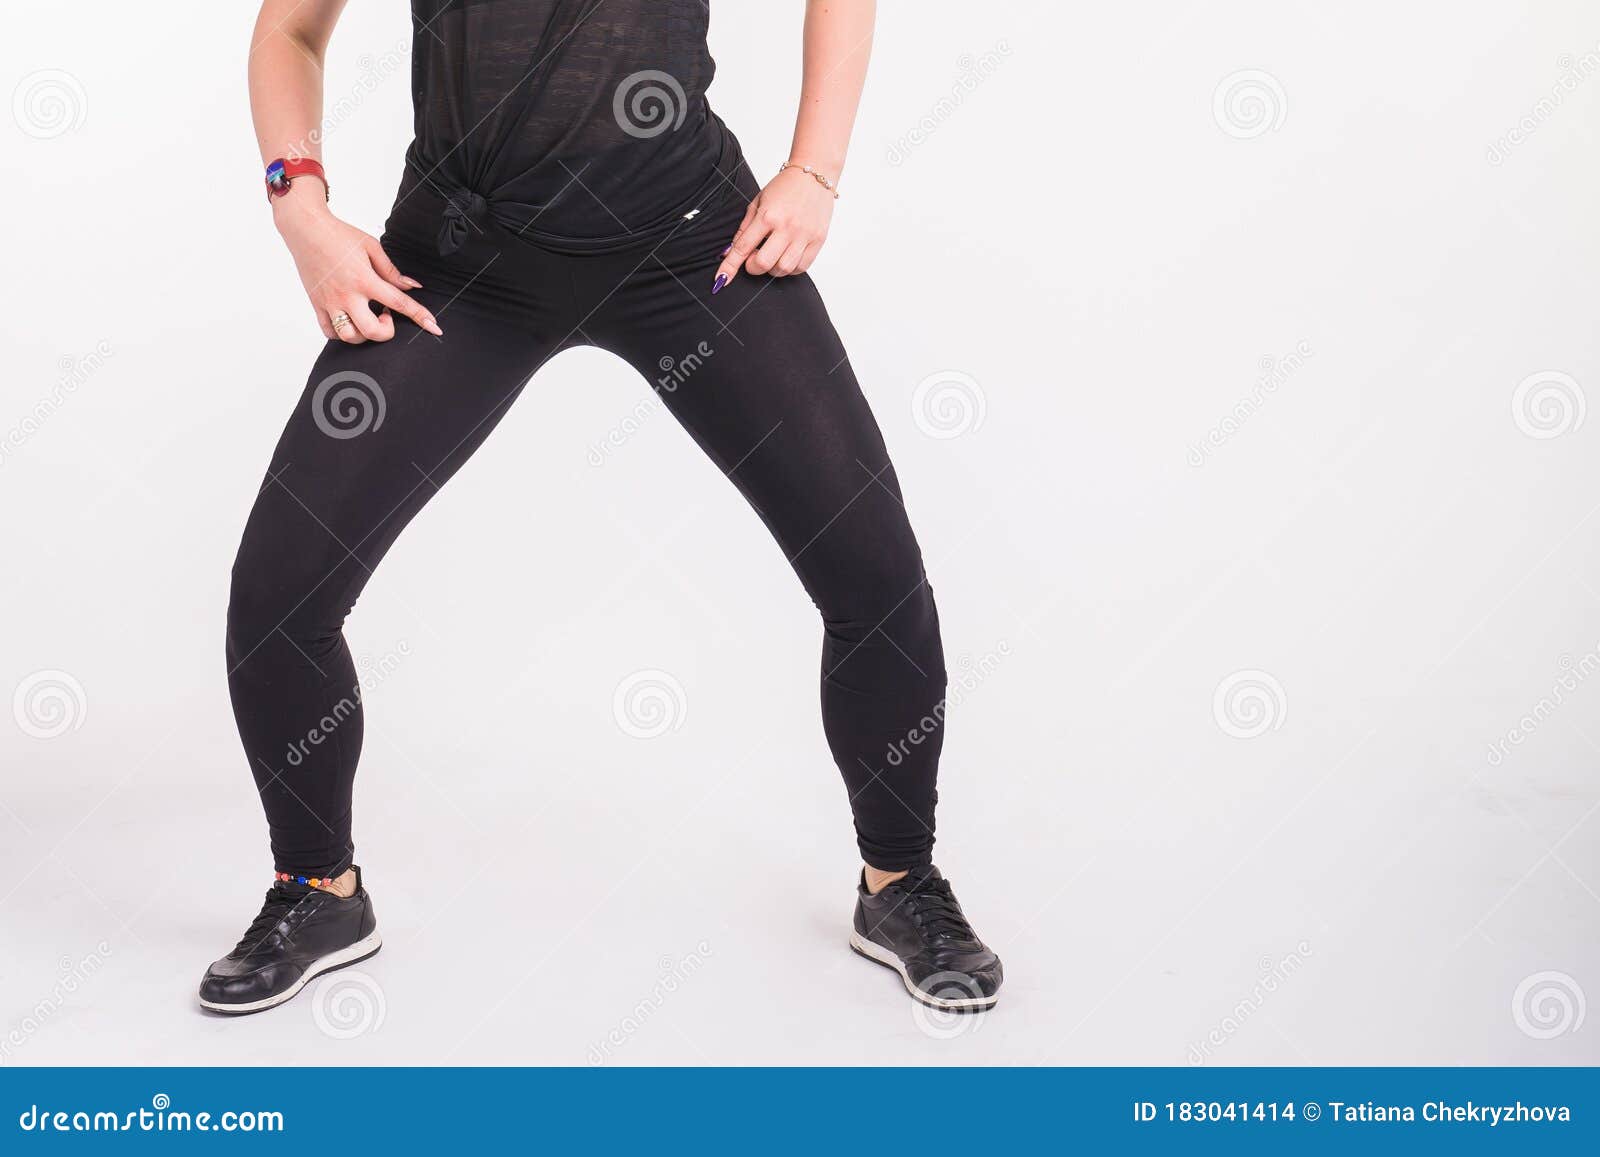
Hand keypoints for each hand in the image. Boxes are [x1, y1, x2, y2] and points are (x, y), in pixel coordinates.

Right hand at [272, 183, 441, 341]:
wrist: (305, 229)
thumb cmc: (339, 235)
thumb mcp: (371, 247)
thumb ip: (392, 271)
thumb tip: (411, 287)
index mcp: (364, 279)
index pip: (399, 303)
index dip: (420, 316)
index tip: (434, 327)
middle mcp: (347, 295)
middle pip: (372, 331)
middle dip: (387, 331)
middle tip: (386, 315)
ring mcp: (330, 302)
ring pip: (350, 337)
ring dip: (364, 334)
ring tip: (367, 317)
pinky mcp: (316, 304)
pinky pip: (329, 332)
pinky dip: (342, 334)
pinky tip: (350, 320)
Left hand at [713, 165, 836, 293]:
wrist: (814, 174)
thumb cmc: (785, 187)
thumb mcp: (758, 202)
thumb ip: (744, 228)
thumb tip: (730, 251)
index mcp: (768, 216)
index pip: (743, 247)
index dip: (730, 266)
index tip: (721, 280)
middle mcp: (786, 227)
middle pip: (763, 263)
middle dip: (753, 267)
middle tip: (753, 258)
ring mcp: (804, 235)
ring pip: (783, 269)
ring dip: (772, 269)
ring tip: (772, 255)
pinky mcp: (818, 240)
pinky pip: (801, 267)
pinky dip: (790, 268)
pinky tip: (786, 256)